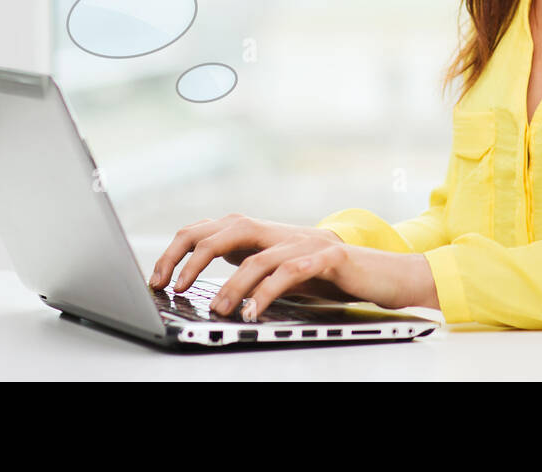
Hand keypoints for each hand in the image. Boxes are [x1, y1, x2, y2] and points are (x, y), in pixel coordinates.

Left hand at [149, 213, 438, 318]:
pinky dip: (267, 292)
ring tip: (215, 309)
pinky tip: (254, 311)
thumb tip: (206, 277)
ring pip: (255, 256)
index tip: (156, 279)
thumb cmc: (329, 276)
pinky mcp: (327, 257)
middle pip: (222, 232)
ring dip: (229, 285)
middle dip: (190, 259)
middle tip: (171, 287)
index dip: (178, 251)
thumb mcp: (279, 270)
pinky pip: (290, 271)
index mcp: (262, 233)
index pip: (208, 230)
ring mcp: (302, 241)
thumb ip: (248, 266)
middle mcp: (278, 232)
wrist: (384, 273)